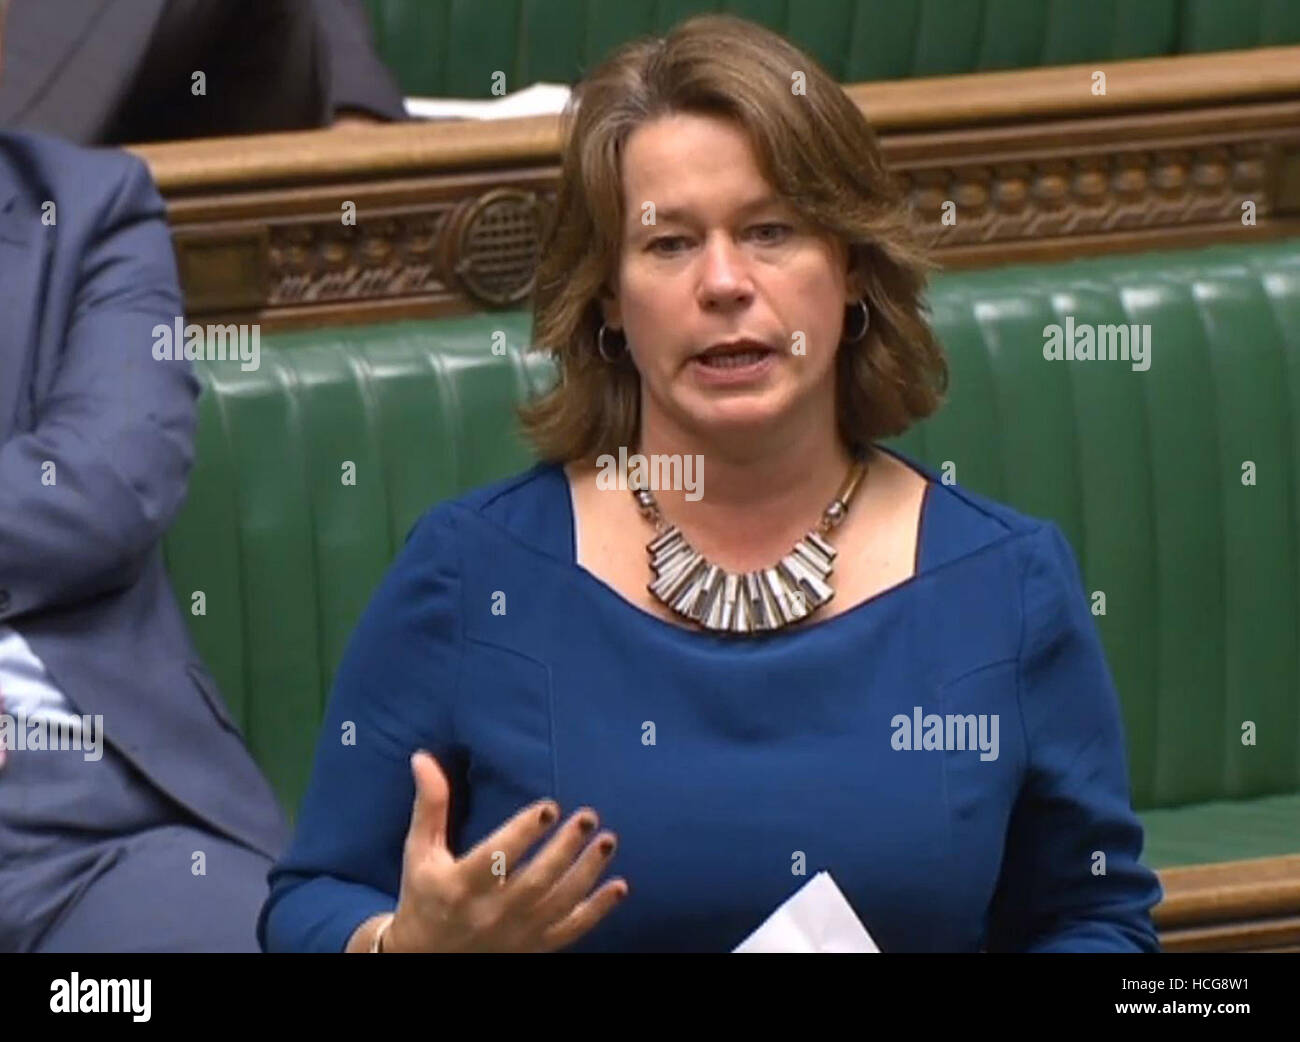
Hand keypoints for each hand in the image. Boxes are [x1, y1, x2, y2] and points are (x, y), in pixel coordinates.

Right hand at [384, 751, 628, 951]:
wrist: (427, 957)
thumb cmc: (425, 895)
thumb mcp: (420, 851)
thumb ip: (430, 806)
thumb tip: (424, 758)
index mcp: (461, 886)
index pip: (497, 857)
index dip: (524, 832)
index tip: (549, 806)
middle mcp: (491, 912)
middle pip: (536, 879)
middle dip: (565, 847)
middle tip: (588, 816)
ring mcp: (516, 933)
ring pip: (559, 903)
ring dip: (587, 872)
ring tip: (607, 840)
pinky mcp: (534, 947)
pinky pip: (571, 930)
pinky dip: (597, 910)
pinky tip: (618, 886)